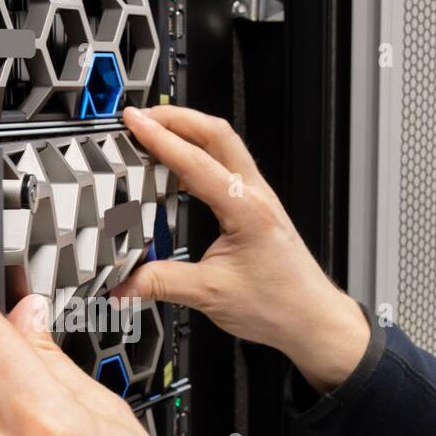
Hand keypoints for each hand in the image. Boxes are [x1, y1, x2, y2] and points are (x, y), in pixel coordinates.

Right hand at [115, 105, 369, 392]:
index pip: (195, 162)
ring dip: (190, 133)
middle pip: (217, 134)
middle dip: (177, 118)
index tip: (134, 122)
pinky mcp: (257, 208)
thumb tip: (124, 282)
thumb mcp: (211, 294)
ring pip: (224, 146)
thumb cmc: (280, 305)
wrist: (312, 319)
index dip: (160, 139)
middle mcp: (255, 196)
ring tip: (157, 132)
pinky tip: (180, 168)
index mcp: (246, 210)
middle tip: (142, 115)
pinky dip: (199, 157)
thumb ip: (162, 284)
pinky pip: (226, 168)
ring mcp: (259, 199)